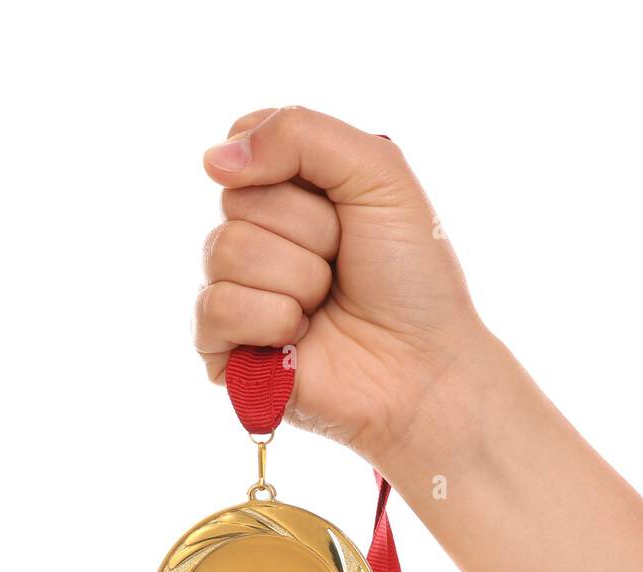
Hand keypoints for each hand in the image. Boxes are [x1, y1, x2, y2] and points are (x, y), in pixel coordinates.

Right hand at [196, 107, 486, 465]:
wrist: (428, 368)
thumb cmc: (414, 280)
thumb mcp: (380, 176)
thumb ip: (302, 133)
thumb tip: (216, 159)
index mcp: (288, 192)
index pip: (244, 144)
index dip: (295, 171)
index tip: (345, 207)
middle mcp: (257, 238)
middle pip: (238, 198)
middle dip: (309, 231)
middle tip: (344, 266)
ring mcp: (239, 293)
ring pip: (227, 251)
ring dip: (299, 279)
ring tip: (329, 305)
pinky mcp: (228, 351)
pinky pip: (214, 309)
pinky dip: (271, 320)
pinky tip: (302, 339)